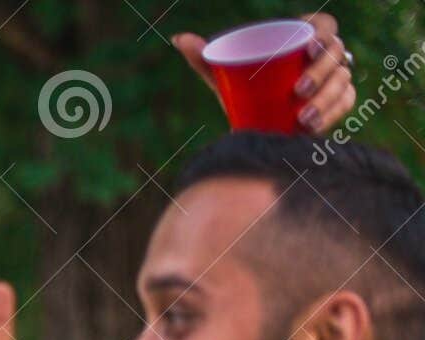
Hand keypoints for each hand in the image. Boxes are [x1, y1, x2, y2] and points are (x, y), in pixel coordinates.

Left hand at [173, 12, 355, 133]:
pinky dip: (332, 115)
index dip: (322, 32)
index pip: (323, 24)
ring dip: (326, 99)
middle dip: (321, 72)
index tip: (307, 47)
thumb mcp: (224, 77)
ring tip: (304, 118)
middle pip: (336, 53)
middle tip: (298, 91)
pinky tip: (313, 128)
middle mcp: (324, 55)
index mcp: (302, 38)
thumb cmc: (244, 92)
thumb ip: (204, 58)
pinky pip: (346, 103)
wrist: (255, 126)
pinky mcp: (338, 101)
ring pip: (342, 80)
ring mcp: (335, 78)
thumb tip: (178, 39)